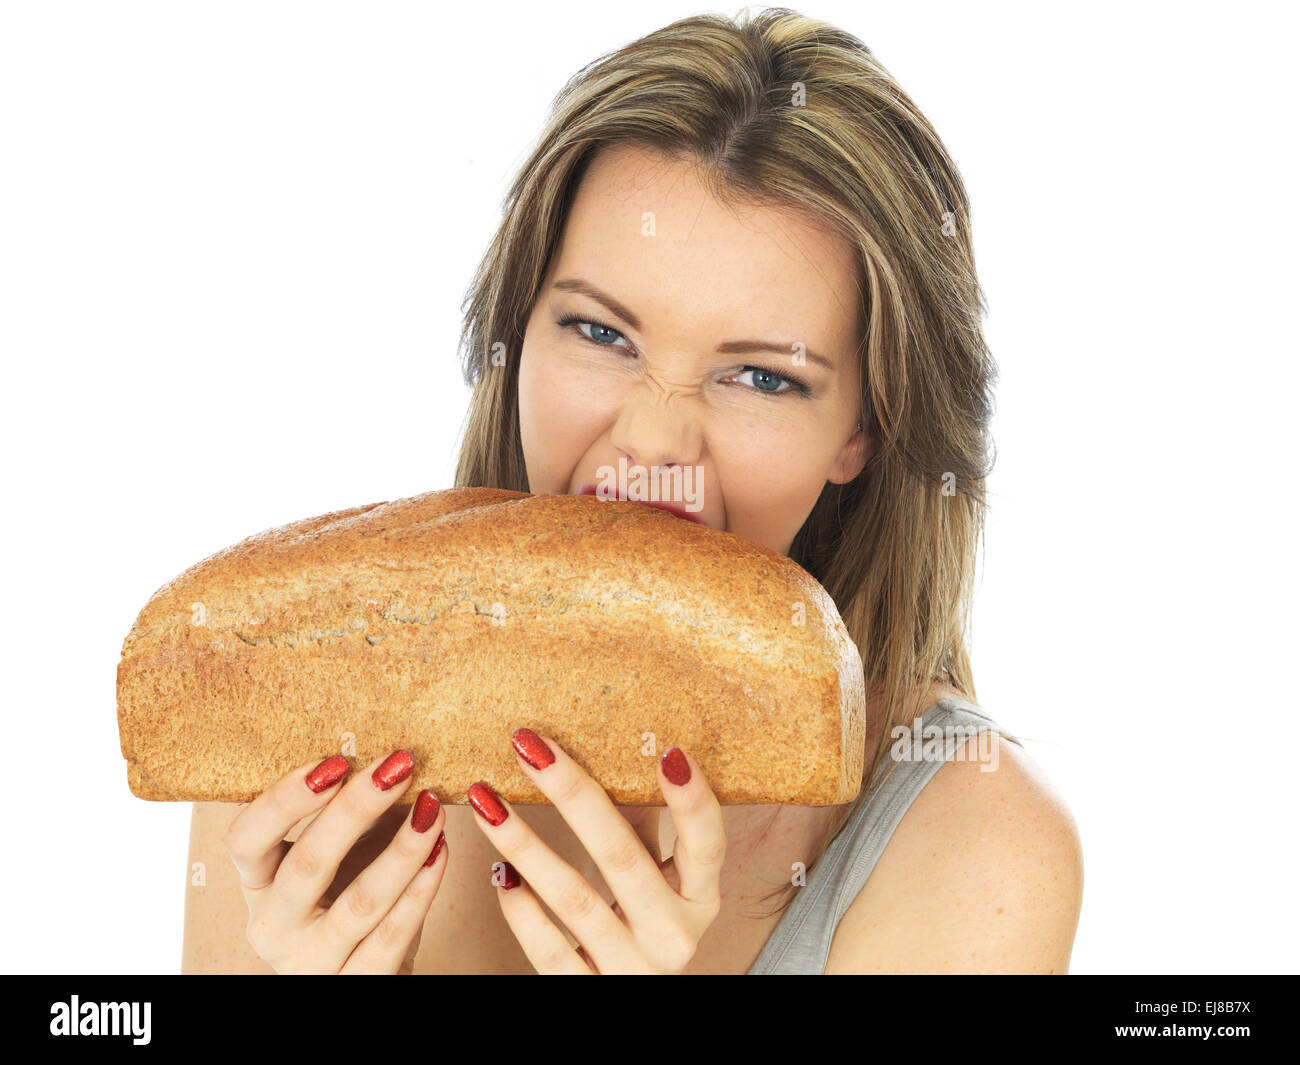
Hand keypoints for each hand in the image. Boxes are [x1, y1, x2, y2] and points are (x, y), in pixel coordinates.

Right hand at [225, 749, 447, 973]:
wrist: (367, 966)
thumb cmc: (351, 891)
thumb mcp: (341, 849)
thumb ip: (354, 810)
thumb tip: (393, 757)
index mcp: (257, 883)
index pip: (245, 839)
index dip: (284, 798)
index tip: (335, 760)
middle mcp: (272, 926)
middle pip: (307, 863)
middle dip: (356, 809)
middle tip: (398, 767)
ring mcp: (310, 963)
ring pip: (360, 902)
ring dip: (403, 850)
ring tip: (433, 809)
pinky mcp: (354, 985)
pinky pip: (391, 936)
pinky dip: (420, 891)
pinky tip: (441, 853)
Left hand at [469, 729, 724, 973]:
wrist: (639, 999)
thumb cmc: (644, 926)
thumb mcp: (658, 879)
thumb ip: (641, 824)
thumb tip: (611, 747)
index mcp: (700, 899)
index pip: (706, 846)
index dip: (692, 803)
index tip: (669, 753)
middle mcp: (673, 936)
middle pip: (622, 858)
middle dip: (572, 795)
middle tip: (529, 747)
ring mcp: (632, 969)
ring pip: (575, 900)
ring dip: (525, 845)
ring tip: (487, 802)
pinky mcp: (590, 992)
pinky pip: (550, 951)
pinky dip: (521, 910)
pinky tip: (499, 873)